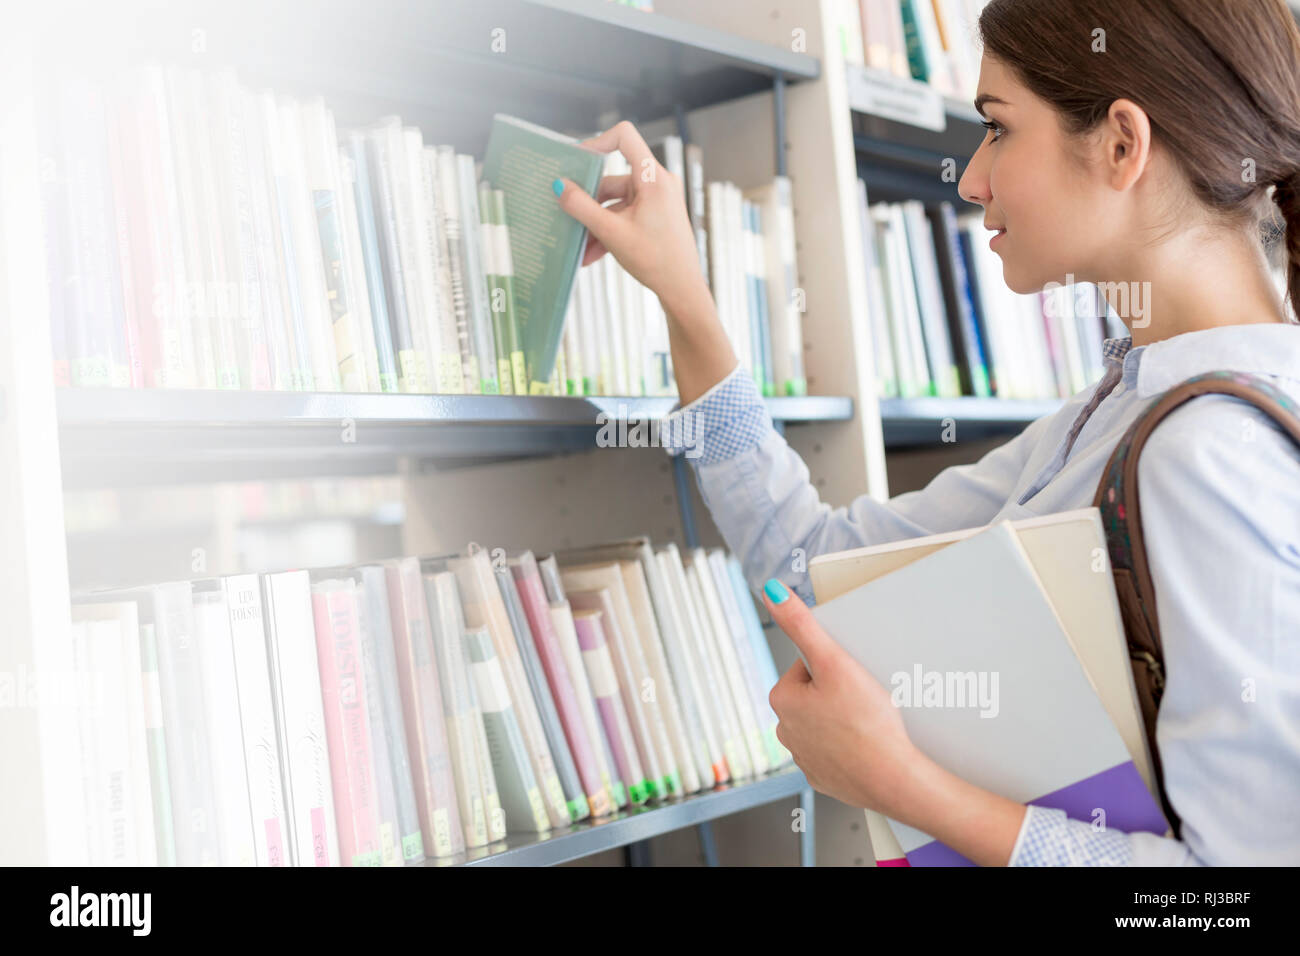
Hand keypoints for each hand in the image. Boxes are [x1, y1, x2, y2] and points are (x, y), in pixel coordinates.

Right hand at [553, 120, 709, 317]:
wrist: (682, 289)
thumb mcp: (612, 233)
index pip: (624, 136)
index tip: (575, 161)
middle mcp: (657, 183)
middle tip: (566, 216)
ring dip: (595, 225)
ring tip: (579, 249)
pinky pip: (623, 216)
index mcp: (653, 178)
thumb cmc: (656, 260)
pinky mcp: (653, 215)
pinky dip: (608, 232)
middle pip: (612, 179)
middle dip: (588, 204)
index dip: (597, 142)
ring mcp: (656, 199)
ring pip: (614, 203)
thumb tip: (558, 186)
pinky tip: (591, 255)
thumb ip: (582, 207)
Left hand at [762, 579, 1027, 864]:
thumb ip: (801, 624)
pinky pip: (837, 751)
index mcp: (781, 700)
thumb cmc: (866, 723)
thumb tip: (772, 592)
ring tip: (867, 722)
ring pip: (826, 722)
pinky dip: (851, 746)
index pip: (807, 665)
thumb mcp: (834, 661)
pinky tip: (867, 744)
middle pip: (816, 694)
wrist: (893, 779)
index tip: (851, 678)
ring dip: (844, 718)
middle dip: (837, 692)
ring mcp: (804, 758)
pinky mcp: (824, 778)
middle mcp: (785, 731)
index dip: (834, 665)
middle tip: (863, 699)